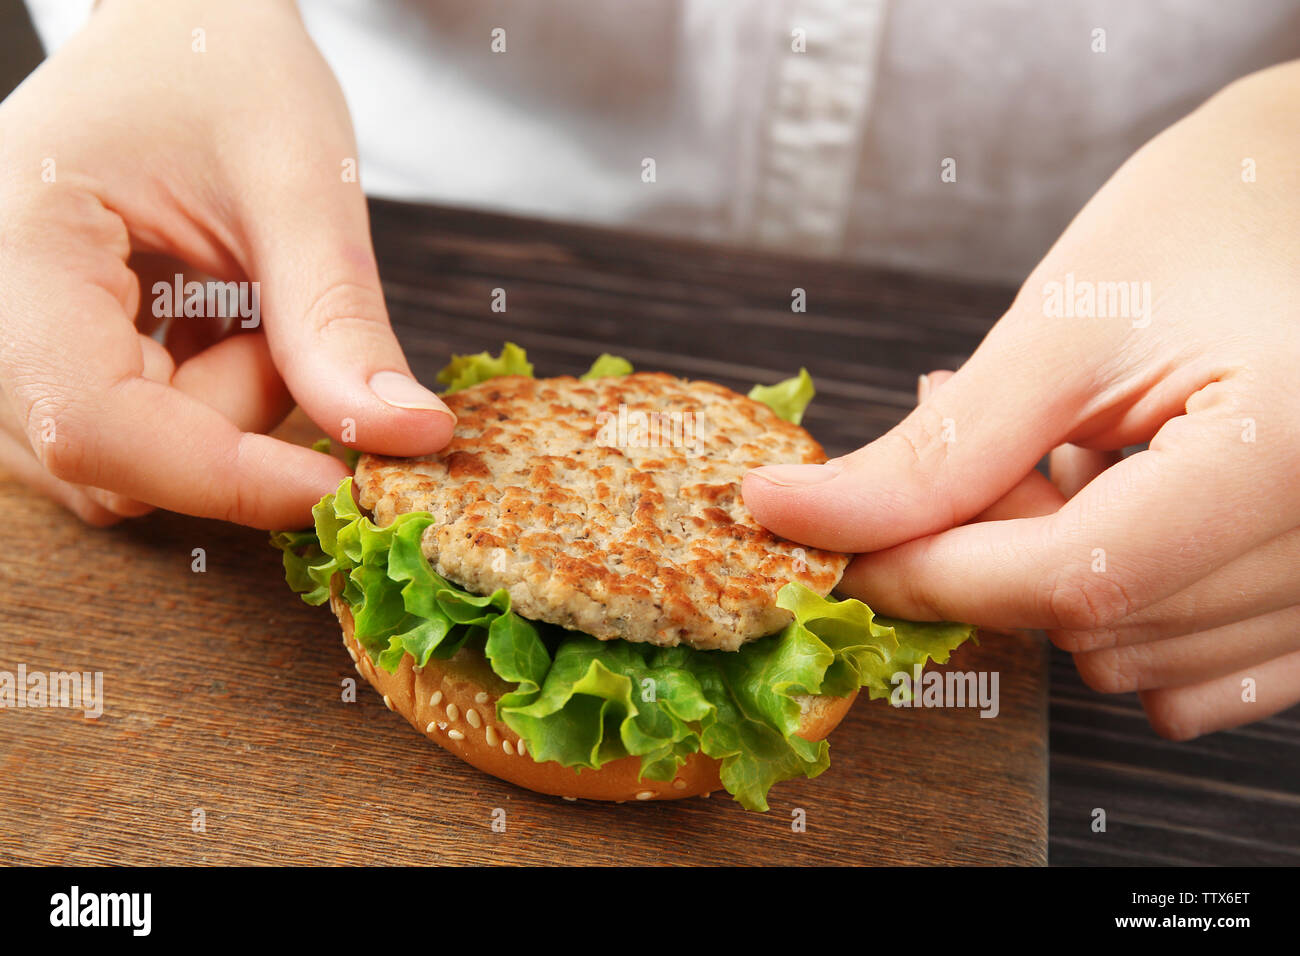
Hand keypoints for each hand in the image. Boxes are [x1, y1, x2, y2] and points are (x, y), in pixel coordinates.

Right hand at [0, 0, 454, 528]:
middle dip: (234, 415)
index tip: (337, 489)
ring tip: (242, 300)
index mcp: (14, 247)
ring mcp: (4, 342)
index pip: (93, 424)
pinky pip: (129, 439)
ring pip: (129, 464)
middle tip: (275, 309)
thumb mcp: (299, 180)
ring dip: (222, 411)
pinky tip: (214, 321)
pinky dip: (202, 403)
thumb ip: (338, 319)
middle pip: (116, 458)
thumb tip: (407, 436)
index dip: (222, 478)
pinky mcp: (39, 359)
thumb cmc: (225, 67)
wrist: (178, 27)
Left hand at [744, 61, 1299, 739]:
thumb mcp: (1064, 324)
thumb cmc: (1205, 223)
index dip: (932, 573)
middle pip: (1102, 627)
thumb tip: (792, 515)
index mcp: (1286, 452)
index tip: (843, 550)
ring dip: (1066, 583)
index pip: (1076, 578)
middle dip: (1003, 558)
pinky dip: (1133, 618)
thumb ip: (935, 451)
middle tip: (999, 453)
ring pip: (1140, 666)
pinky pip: (1202, 681)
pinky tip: (1131, 519)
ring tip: (1079, 461)